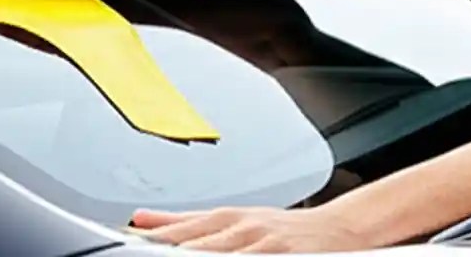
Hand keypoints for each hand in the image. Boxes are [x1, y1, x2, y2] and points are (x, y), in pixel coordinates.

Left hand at [129, 206, 375, 253]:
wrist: (341, 228)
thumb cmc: (284, 228)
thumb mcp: (235, 217)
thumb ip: (186, 221)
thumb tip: (141, 220)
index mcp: (227, 218)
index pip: (181, 231)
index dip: (156, 240)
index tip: (129, 245)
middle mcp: (244, 229)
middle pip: (198, 245)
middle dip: (172, 252)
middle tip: (146, 255)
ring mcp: (265, 246)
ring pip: (223, 255)